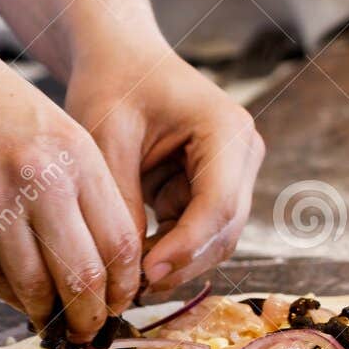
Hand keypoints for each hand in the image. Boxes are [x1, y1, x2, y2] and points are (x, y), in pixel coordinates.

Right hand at [0, 20, 140, 340]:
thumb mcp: (42, 119)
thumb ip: (72, 178)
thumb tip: (95, 247)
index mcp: (73, 152)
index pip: (120, 240)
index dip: (125, 284)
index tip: (120, 300)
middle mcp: (39, 180)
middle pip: (84, 275)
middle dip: (90, 314)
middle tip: (89, 328)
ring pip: (36, 287)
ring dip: (46, 314)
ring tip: (51, 320)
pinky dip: (9, 295)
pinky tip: (16, 295)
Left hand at [65, 39, 264, 298]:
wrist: (120, 58)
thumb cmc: (113, 82)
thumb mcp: (106, 136)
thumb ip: (119, 198)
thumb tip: (125, 268)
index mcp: (227, 130)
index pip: (219, 204)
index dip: (185, 247)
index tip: (144, 275)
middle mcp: (242, 155)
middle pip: (223, 230)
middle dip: (179, 263)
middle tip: (130, 290)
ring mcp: (233, 175)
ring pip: (214, 241)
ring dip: (174, 264)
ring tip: (127, 281)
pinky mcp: (212, 190)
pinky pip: (196, 235)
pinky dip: (166, 253)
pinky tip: (132, 264)